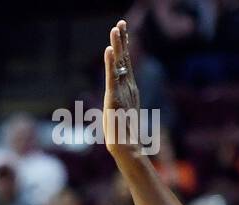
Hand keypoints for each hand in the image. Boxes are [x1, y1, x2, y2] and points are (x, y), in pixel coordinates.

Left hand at [103, 19, 143, 165]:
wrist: (126, 147)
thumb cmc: (123, 135)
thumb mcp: (121, 114)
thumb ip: (120, 105)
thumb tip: (118, 104)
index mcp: (129, 89)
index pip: (126, 64)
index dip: (124, 47)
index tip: (122, 31)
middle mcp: (127, 86)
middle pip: (125, 59)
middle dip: (123, 40)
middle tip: (120, 22)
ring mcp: (122, 91)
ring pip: (120, 64)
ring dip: (117, 45)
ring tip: (116, 28)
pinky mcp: (114, 98)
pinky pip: (112, 76)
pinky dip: (110, 62)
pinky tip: (109, 49)